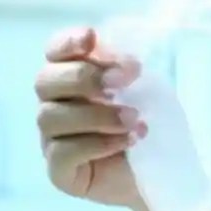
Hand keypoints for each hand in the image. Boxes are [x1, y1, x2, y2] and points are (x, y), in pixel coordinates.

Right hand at [35, 27, 147, 210]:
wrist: (165, 173)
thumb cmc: (150, 124)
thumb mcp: (145, 90)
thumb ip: (123, 70)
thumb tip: (115, 55)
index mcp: (71, 78)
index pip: (55, 52)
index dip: (67, 43)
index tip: (91, 37)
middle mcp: (54, 105)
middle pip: (46, 81)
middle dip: (85, 77)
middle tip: (124, 80)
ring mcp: (52, 139)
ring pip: (52, 117)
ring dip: (97, 114)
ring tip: (135, 119)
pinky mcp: (59, 171)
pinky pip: (63, 152)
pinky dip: (98, 143)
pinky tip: (128, 141)